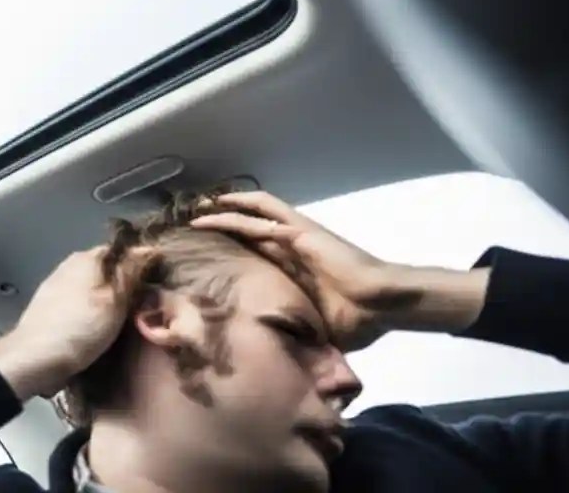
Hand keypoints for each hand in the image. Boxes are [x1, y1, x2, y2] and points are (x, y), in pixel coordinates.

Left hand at [0, 246, 147, 400]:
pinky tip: (97, 326)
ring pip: (91, 285)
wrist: (35, 357)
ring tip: (123, 318)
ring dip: (106, 297)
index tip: (156, 282)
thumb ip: (130, 272)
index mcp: (87, 257)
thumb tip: (148, 247)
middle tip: (143, 304)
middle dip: (122, 282)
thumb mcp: (115, 300)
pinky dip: (90, 308)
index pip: (121, 250)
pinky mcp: (48, 305)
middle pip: (105, 268)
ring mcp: (56, 284)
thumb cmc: (82, 328)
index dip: (139, 264)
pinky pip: (78, 300)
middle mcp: (69, 264)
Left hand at [190, 191, 407, 350]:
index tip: (201, 257)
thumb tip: (281, 366)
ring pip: (250, 216)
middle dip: (219, 228)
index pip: (252, 256)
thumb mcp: (314, 332)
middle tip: (190, 227)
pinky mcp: (300, 228)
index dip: (229, 252)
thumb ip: (296, 338)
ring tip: (197, 208)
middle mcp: (288, 250)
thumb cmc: (355, 322)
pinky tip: (219, 202)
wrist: (378, 305)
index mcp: (289, 272)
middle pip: (246, 232)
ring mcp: (294, 237)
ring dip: (222, 212)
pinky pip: (267, 209)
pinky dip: (243, 203)